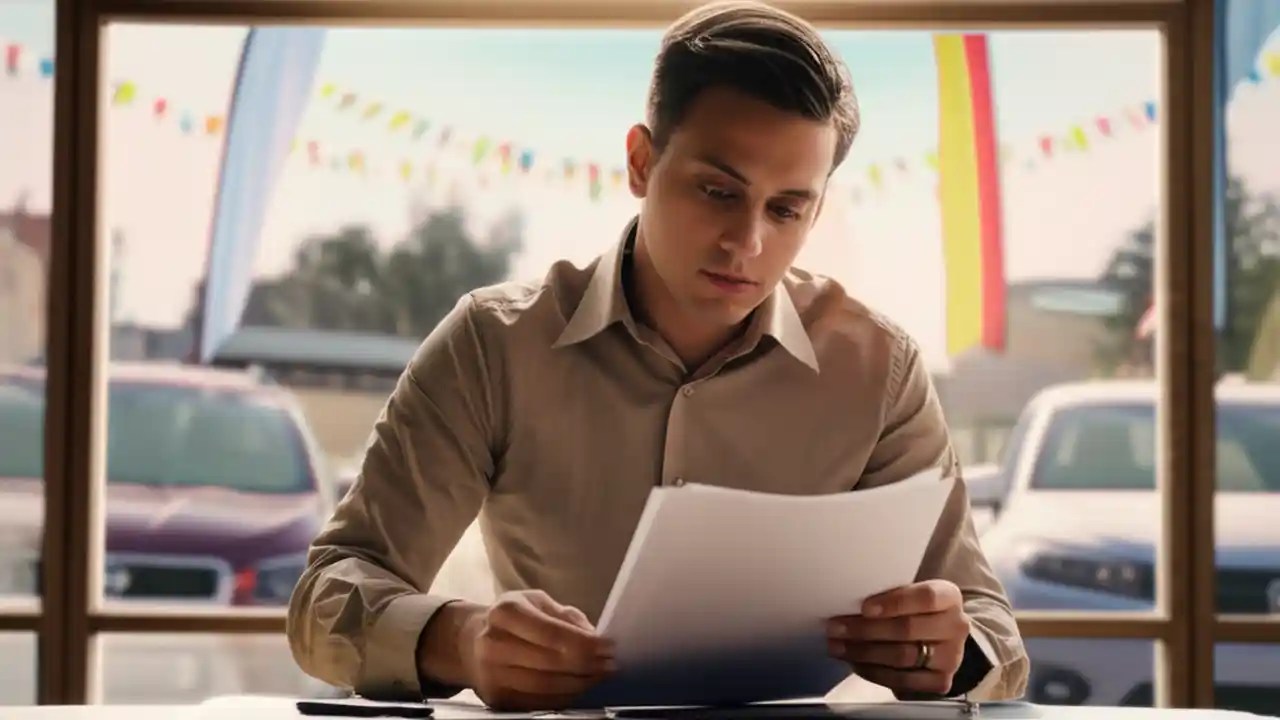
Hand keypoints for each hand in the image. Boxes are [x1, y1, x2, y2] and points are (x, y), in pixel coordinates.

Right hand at [460, 590, 615, 710]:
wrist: (470, 643)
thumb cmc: (512, 620)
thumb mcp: (536, 603)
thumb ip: (566, 617)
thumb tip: (595, 636)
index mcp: (506, 612)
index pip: (552, 633)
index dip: (584, 643)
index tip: (609, 646)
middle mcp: (494, 644)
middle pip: (551, 662)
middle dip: (588, 665)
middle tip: (610, 664)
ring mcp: (492, 674)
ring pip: (546, 687)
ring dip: (580, 684)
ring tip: (598, 676)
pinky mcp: (496, 699)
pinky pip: (538, 702)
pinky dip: (564, 697)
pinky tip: (578, 687)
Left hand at [826, 580, 970, 696]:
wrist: (941, 638)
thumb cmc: (915, 609)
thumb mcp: (910, 592)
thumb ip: (889, 595)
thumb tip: (847, 600)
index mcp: (949, 596)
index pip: (925, 597)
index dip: (894, 603)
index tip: (864, 607)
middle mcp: (956, 626)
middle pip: (907, 629)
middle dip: (865, 629)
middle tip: (835, 628)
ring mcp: (951, 657)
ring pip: (902, 656)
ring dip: (863, 652)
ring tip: (837, 646)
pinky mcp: (941, 682)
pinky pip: (903, 681)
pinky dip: (874, 672)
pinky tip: (855, 663)